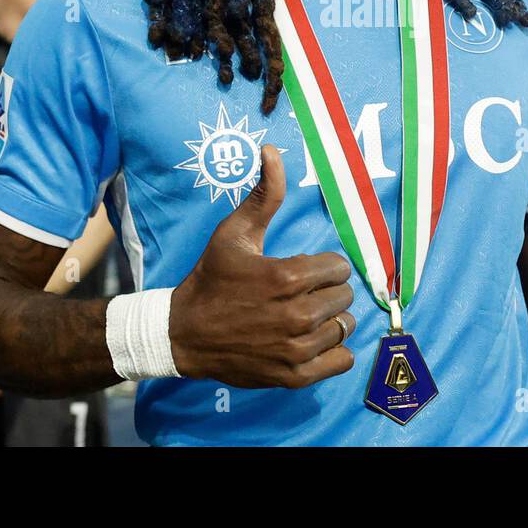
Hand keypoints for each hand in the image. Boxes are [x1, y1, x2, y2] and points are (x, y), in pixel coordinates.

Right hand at [168, 144, 356, 388]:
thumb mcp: (234, 233)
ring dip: (329, 321)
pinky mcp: (294, 376)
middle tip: (301, 294)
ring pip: (344, 327)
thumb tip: (272, 151)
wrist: (183, 334)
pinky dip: (332, 351)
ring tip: (304, 317)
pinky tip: (311, 341)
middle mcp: (298, 314)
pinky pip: (341, 360)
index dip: (324, 267)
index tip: (305, 271)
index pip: (340, 268)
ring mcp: (297, 348)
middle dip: (326, 292)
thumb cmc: (211, 279)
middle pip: (344, 297)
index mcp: (288, 276)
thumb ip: (263, 194)